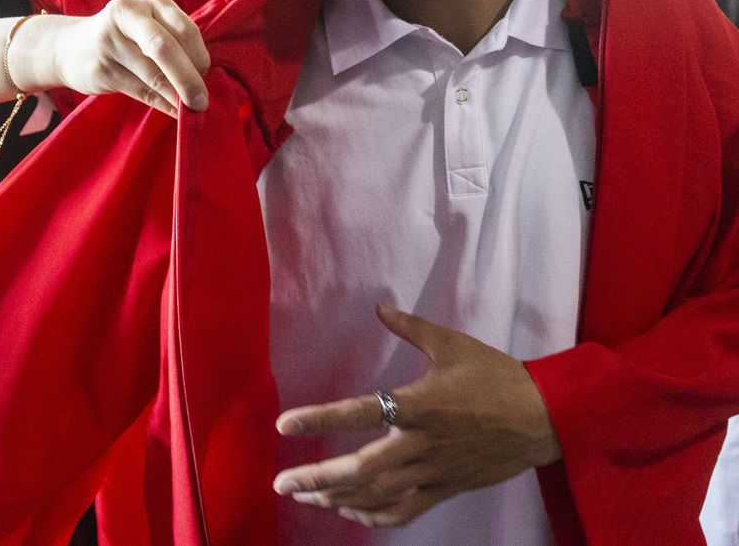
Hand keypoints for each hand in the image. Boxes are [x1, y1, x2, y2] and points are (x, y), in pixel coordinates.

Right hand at [43, 0, 210, 116]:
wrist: (69, 47)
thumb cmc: (125, 39)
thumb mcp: (150, 29)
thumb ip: (176, 46)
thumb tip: (203, 82)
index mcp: (152, 1)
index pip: (186, 30)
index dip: (199, 57)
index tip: (205, 76)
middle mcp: (129, 14)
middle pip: (165, 48)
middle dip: (188, 79)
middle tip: (201, 102)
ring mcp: (110, 40)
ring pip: (152, 74)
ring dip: (175, 96)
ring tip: (188, 109)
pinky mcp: (99, 68)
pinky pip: (139, 91)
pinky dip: (160, 104)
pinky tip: (171, 112)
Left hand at [273, 304, 560, 528]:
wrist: (542, 417)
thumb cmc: (494, 375)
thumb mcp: (451, 343)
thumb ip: (410, 327)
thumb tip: (379, 306)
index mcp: (418, 405)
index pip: (358, 413)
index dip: (318, 420)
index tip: (284, 425)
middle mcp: (420, 444)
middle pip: (360, 470)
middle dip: (317, 479)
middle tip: (282, 483)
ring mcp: (432, 472)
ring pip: (376, 497)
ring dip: (337, 499)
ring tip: (305, 497)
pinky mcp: (445, 489)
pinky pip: (403, 512)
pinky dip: (374, 517)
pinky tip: (352, 514)